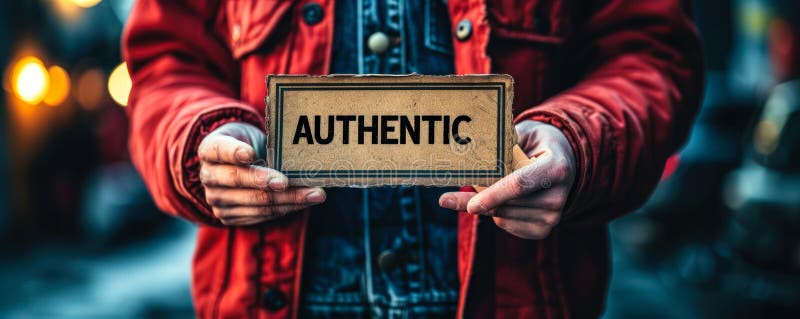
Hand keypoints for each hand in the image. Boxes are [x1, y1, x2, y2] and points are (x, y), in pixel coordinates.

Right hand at [198, 122, 325, 225]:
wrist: (235, 164)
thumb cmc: (247, 144)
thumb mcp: (249, 135)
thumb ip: (260, 142)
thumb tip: (295, 153)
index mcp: (209, 150)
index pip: (220, 150)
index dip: (234, 152)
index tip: (250, 154)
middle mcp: (208, 176)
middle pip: (238, 180)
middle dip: (265, 182)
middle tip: (286, 182)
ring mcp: (217, 199)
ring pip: (255, 202)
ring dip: (288, 199)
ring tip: (314, 194)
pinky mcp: (229, 216)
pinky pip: (262, 214)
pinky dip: (286, 208)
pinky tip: (305, 202)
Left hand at [438, 120, 575, 238]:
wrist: (563, 162)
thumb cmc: (536, 143)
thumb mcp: (524, 134)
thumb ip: (503, 143)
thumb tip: (471, 145)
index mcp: (556, 168)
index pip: (520, 185)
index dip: (493, 196)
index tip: (471, 206)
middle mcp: (559, 197)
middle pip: (507, 205)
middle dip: (474, 202)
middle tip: (445, 199)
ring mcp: (553, 217)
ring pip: (503, 217)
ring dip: (486, 205)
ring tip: (487, 189)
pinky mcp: (543, 230)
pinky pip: (506, 225)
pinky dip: (496, 213)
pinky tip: (501, 200)